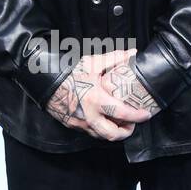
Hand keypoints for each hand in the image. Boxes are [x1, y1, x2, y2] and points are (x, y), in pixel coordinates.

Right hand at [45, 48, 159, 139]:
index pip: (123, 114)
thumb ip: (114, 59)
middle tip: (132, 123)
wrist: (45, 81)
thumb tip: (132, 53)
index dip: (137, 117)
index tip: (146, 115)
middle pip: (113, 134)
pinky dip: (100, 129)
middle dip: (126, 132)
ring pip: (102, 136)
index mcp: (97, 100)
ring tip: (119, 122)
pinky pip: (90, 132)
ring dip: (113, 132)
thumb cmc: (68, 72)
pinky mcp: (73, 125)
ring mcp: (80, 123)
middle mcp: (89, 116)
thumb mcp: (92, 63)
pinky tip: (103, 119)